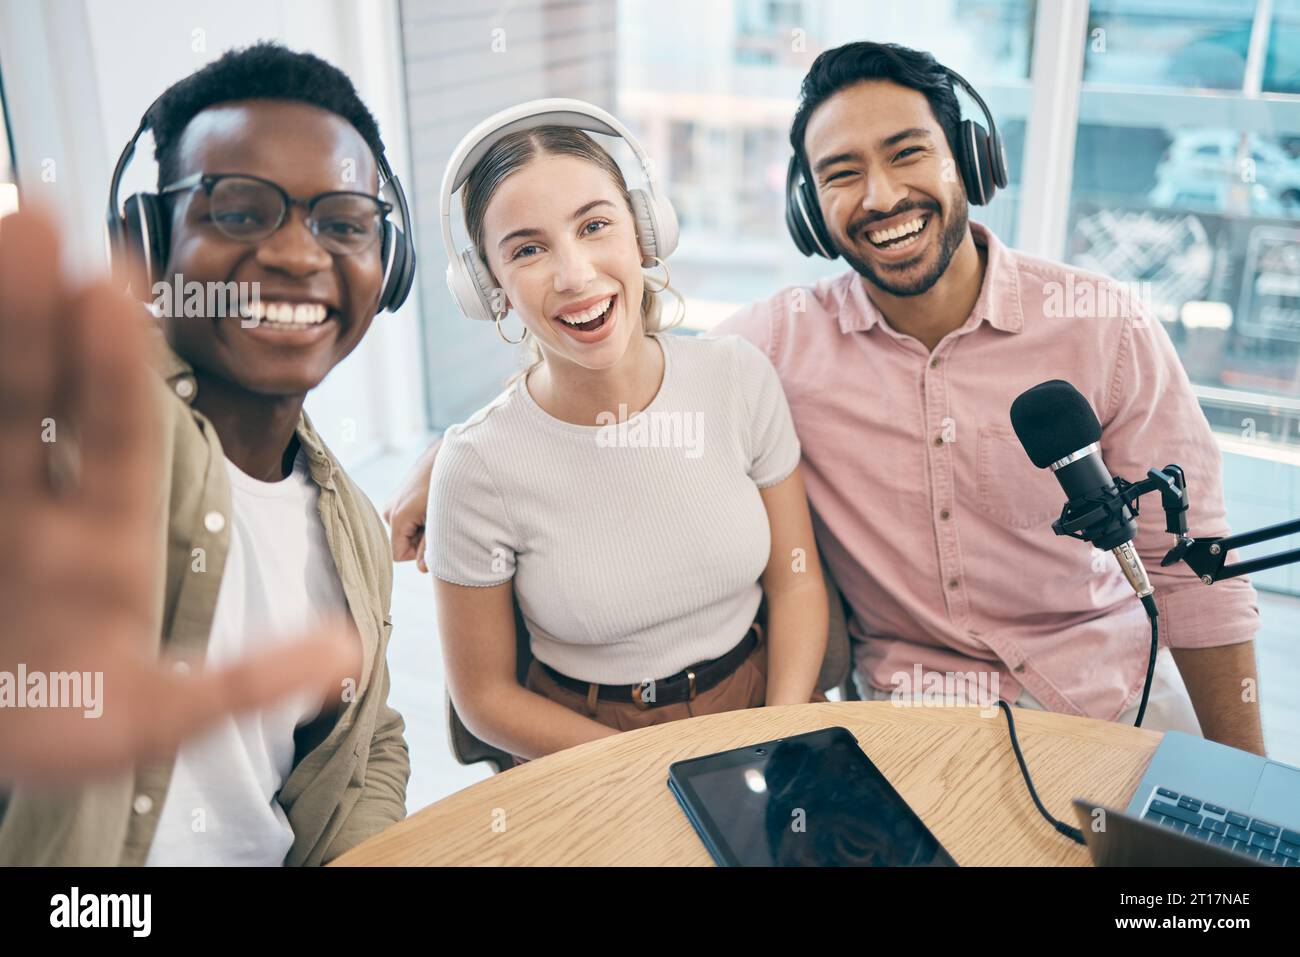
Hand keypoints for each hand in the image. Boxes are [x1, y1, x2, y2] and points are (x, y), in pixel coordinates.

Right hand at [0, 208, 360, 786]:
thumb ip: (251, 683)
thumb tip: (346, 653)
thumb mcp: (169, 717)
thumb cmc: (79, 731)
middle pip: (28, 397)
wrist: (4, 755)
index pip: (113, 429)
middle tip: (29, 217)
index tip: (111, 276)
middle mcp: (33, 509)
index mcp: (105, 535)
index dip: (112, 358)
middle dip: (28, 317)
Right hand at [383, 437, 439, 572]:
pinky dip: (419, 519)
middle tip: (438, 522)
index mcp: (397, 517)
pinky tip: (430, 507)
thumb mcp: (441, 521)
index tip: (433, 540)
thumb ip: (431, 547)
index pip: (398, 554)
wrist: (445, 458)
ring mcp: (391, 504)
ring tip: (436, 512)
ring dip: (421, 529)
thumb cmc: (447, 488)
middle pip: (402, 543)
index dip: (417, 554)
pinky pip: (405, 521)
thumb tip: (423, 569)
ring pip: (405, 532)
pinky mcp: (396, 499)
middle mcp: (389, 511)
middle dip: (420, 540)